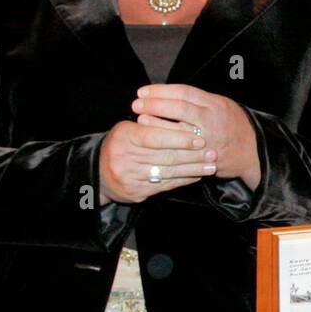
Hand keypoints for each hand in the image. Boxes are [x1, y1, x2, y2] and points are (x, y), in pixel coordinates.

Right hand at [97, 116, 213, 204]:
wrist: (99, 172)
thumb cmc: (121, 144)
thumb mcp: (129, 129)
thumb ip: (150, 125)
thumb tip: (181, 119)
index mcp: (124, 137)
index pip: (155, 136)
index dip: (179, 138)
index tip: (199, 138)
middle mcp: (125, 158)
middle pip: (165, 156)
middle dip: (192, 155)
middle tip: (212, 152)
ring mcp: (130, 177)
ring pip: (168, 172)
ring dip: (193, 169)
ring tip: (210, 165)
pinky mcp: (136, 192)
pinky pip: (165, 185)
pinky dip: (183, 179)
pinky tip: (197, 175)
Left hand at [131, 84, 260, 188]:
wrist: (253, 152)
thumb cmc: (233, 125)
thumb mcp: (221, 105)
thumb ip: (199, 100)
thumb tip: (168, 94)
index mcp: (215, 104)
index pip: (185, 92)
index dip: (161, 91)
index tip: (143, 92)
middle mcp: (212, 120)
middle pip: (180, 108)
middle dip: (155, 105)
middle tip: (136, 104)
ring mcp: (209, 139)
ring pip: (178, 130)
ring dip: (156, 124)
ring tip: (141, 120)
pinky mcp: (205, 156)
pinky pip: (181, 150)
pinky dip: (165, 145)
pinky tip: (153, 141)